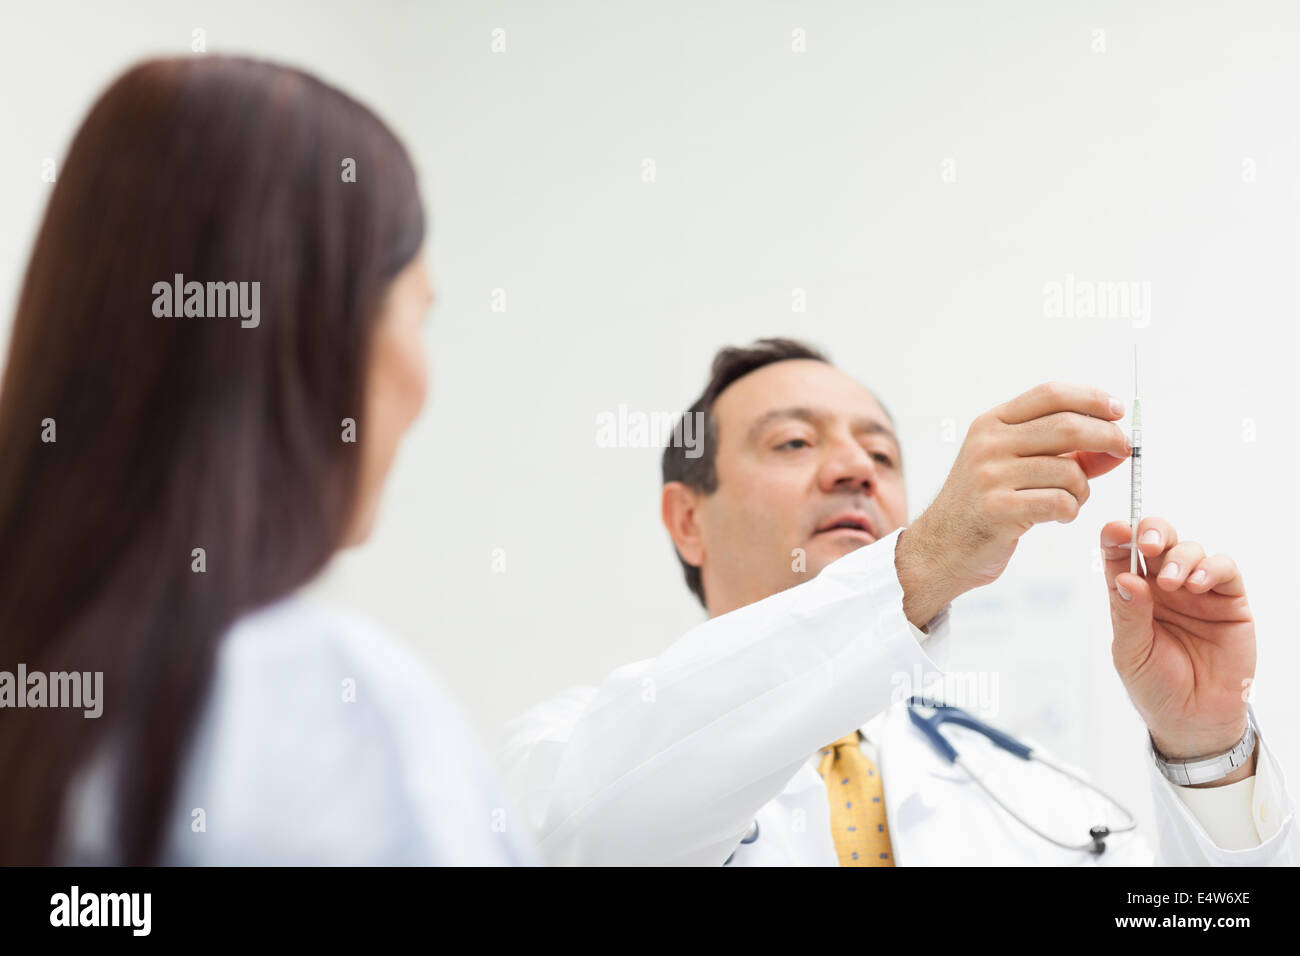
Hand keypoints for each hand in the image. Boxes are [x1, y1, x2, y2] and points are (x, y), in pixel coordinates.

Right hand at [896, 382, 1129, 628]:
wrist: (941, 546)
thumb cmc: (984, 504)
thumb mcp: (1016, 467)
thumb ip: (1065, 453)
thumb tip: (1115, 445)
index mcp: (991, 423)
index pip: (1050, 394)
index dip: (1090, 398)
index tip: (1116, 410)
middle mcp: (988, 444)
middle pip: (1066, 426)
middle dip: (1106, 436)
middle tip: (1123, 449)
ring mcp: (990, 475)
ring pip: (1068, 471)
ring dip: (1084, 488)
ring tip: (1072, 499)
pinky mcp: (998, 509)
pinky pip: (1060, 503)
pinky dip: (1071, 510)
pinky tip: (1059, 515)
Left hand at [1101, 517, 1256, 783]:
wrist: (1194, 720)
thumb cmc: (1156, 686)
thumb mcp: (1131, 653)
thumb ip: (1128, 615)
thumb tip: (1125, 578)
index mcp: (1131, 594)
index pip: (1119, 554)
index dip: (1116, 537)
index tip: (1113, 531)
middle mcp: (1162, 587)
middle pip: (1157, 541)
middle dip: (1152, 532)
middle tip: (1147, 545)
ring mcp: (1196, 591)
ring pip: (1189, 550)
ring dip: (1180, 557)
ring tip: (1172, 581)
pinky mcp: (1228, 601)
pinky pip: (1224, 570)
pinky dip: (1211, 569)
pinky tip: (1197, 585)